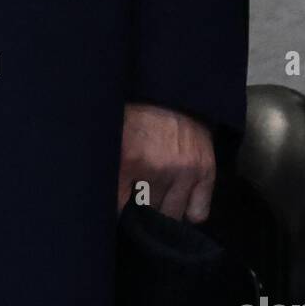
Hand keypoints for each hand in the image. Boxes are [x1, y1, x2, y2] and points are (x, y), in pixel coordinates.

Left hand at [118, 102, 214, 222]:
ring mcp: (185, 172)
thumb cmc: (139, 112)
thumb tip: (99, 196)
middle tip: (138, 203)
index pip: (118, 207)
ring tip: (158, 201)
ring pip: (172, 215)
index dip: (117, 212)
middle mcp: (158, 169)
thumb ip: (109, 163)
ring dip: (163, 211)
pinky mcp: (205, 172)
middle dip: (140, 213)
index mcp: (129, 158)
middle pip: (147, 214)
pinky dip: (189, 212)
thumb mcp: (115, 134)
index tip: (118, 211)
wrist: (173, 90)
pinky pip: (198, 213)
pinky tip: (179, 202)